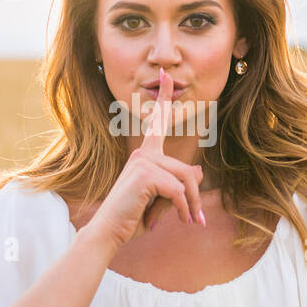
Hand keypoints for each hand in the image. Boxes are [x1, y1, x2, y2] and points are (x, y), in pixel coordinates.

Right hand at [83, 67, 206, 249]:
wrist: (109, 231)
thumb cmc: (132, 217)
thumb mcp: (161, 200)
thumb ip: (177, 185)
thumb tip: (198, 170)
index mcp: (144, 155)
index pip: (157, 123)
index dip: (164, 98)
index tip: (166, 75)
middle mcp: (143, 154)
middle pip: (186, 169)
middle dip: (195, 197)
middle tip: (197, 221)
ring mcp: (143, 161)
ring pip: (185, 179)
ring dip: (192, 204)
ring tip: (190, 222)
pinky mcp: (145, 173)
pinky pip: (178, 190)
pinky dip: (184, 207)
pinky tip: (181, 220)